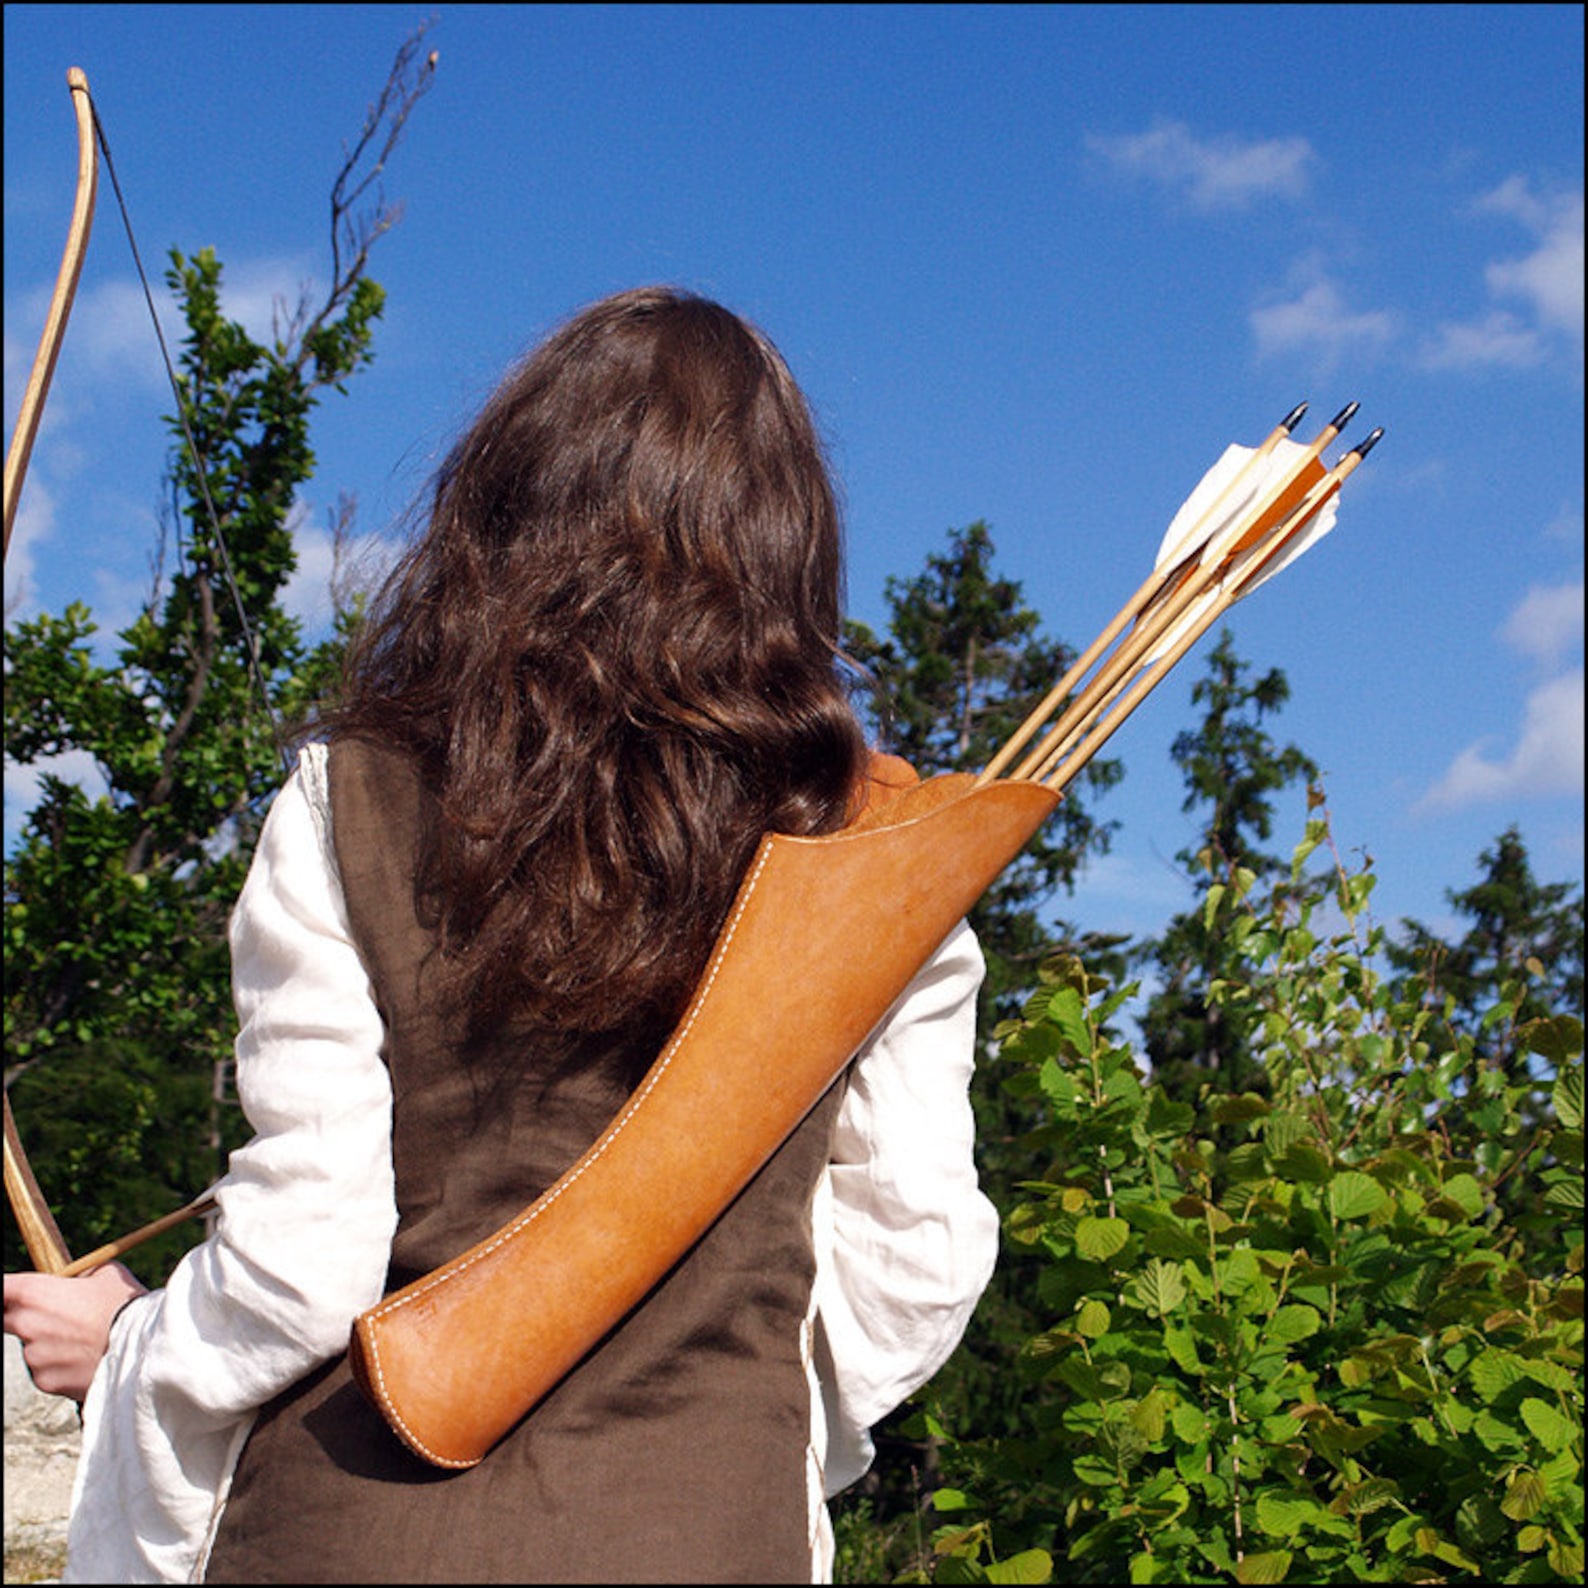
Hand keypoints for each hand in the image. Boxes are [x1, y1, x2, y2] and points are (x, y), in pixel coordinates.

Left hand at [3, 1263, 147, 1401]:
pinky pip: (46, 1370)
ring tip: (85, 1340)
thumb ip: (78, 1277)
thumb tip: (73, 1281)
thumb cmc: (124, 1304)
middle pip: (5, 1320)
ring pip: (32, 1347)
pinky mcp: (44, 1381)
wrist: (143, 1345)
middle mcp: (25, 1324)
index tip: (9, 1294)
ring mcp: (32, 1356)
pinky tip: (87, 1358)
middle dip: (25, 1317)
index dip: (5, 1292)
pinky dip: (61, 1366)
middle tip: (56, 1316)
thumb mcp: (104, 1272)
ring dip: (48, 1344)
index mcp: (33, 1292)